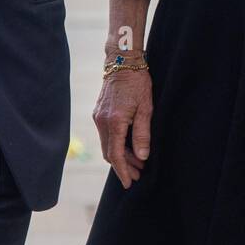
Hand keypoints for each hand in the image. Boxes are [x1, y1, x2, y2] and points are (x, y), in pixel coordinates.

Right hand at [93, 65, 152, 187]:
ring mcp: (98, 117)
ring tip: (137, 162)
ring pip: (107, 144)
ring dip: (121, 155)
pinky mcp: (99, 112)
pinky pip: (106, 134)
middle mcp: (102, 121)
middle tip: (138, 174)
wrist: (122, 61)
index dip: (123, 171)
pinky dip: (116, 143)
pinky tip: (128, 146)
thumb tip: (142, 157)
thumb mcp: (146, 108)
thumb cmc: (137, 82)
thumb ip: (142, 134)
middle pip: (109, 152)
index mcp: (114, 122)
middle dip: (123, 166)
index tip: (130, 183)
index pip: (115, 155)